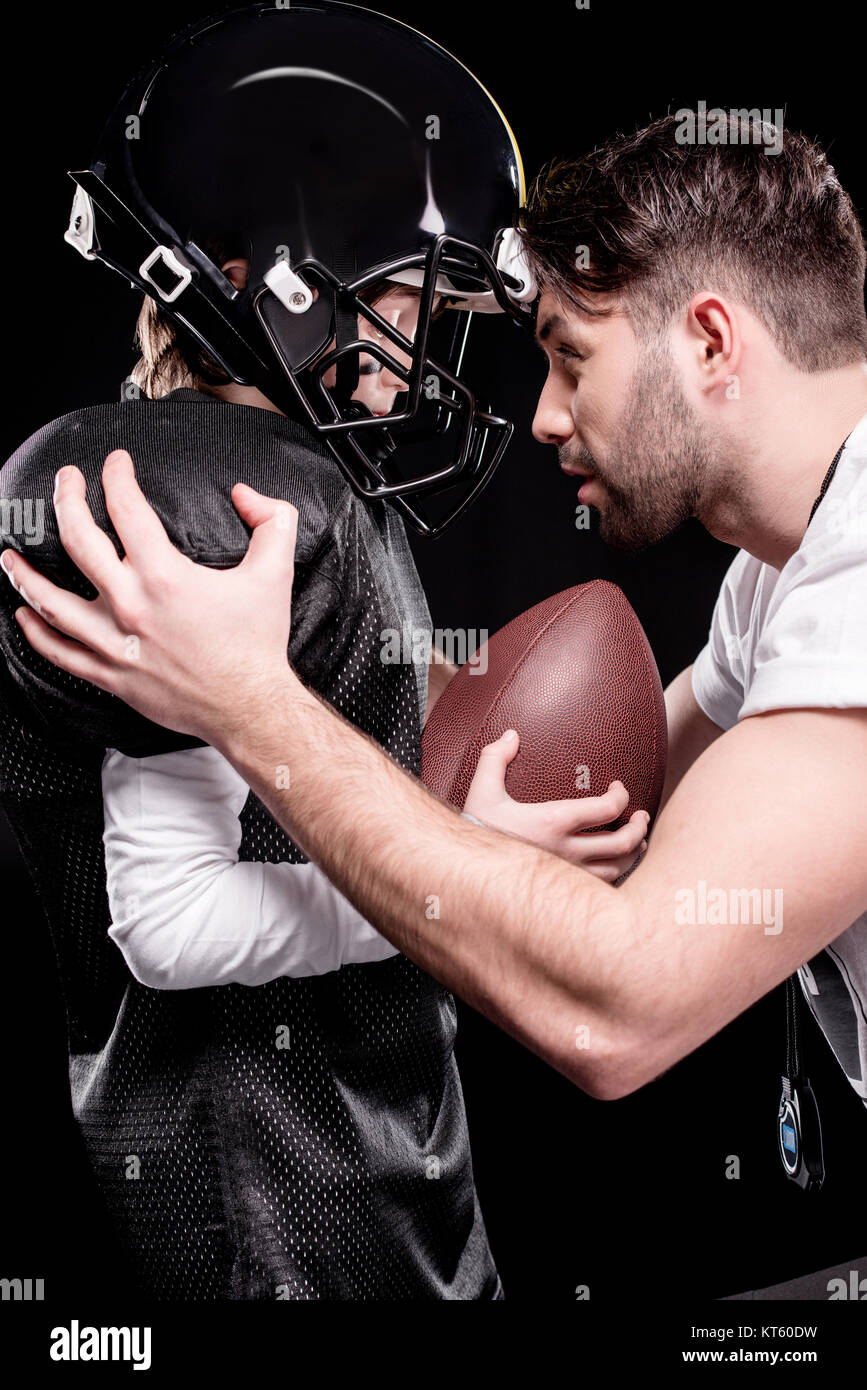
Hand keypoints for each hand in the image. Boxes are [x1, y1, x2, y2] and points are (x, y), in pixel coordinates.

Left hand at [0, 450, 298, 743]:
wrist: (251, 707)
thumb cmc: (257, 645)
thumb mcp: (275, 571)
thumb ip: (271, 519)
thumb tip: (245, 494)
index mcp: (164, 576)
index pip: (126, 508)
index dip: (118, 476)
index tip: (116, 464)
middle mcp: (131, 605)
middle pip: (78, 540)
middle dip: (66, 501)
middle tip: (65, 483)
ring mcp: (115, 642)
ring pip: (50, 601)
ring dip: (25, 573)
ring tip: (12, 555)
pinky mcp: (111, 674)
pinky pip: (60, 652)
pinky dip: (36, 632)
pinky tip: (25, 616)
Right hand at [464, 729, 649, 881]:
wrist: (467, 874)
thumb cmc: (476, 829)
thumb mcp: (482, 790)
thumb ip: (495, 758)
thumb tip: (512, 735)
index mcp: (554, 822)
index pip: (607, 809)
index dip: (621, 796)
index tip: (619, 788)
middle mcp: (567, 852)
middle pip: (622, 843)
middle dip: (639, 827)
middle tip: (641, 816)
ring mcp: (568, 875)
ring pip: (617, 869)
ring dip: (633, 853)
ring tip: (637, 841)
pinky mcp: (564, 892)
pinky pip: (602, 888)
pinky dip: (616, 875)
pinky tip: (616, 866)